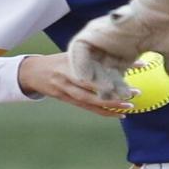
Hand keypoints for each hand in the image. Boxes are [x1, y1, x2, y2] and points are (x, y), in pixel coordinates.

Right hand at [18, 53, 135, 117]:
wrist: (31, 72)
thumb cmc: (59, 60)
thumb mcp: (75, 54)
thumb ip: (101, 57)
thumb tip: (137, 61)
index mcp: (70, 63)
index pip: (90, 70)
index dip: (106, 76)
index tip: (125, 78)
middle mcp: (67, 77)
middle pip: (91, 87)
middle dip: (113, 92)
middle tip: (133, 94)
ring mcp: (65, 90)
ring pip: (89, 100)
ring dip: (110, 105)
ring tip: (129, 107)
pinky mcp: (66, 100)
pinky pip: (87, 107)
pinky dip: (104, 112)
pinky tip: (119, 114)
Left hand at [69, 0, 168, 100]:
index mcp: (130, 47)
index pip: (116, 71)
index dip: (120, 86)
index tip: (130, 97)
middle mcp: (114, 42)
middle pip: (100, 69)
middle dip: (106, 87)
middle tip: (114, 97)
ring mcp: (103, 35)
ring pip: (87, 61)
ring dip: (93, 79)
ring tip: (105, 90)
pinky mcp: (95, 30)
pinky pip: (78, 51)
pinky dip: (80, 67)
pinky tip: (91, 79)